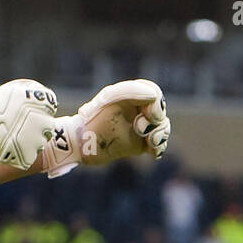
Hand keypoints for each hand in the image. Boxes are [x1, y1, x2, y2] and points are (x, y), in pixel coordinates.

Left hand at [41, 79, 170, 176]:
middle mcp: (138, 110)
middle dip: (156, 118)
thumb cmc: (90, 119)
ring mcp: (141, 127)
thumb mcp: (103, 102)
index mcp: (131, 96)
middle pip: (160, 109)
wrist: (80, 142)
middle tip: (140, 128)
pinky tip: (153, 151)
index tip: (149, 112)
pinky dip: (158, 147)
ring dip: (159, 133)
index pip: (152, 92)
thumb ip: (125, 93)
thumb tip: (141, 99)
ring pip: (162, 127)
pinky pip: (158, 144)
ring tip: (150, 141)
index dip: (154, 101)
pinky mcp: (141, 144)